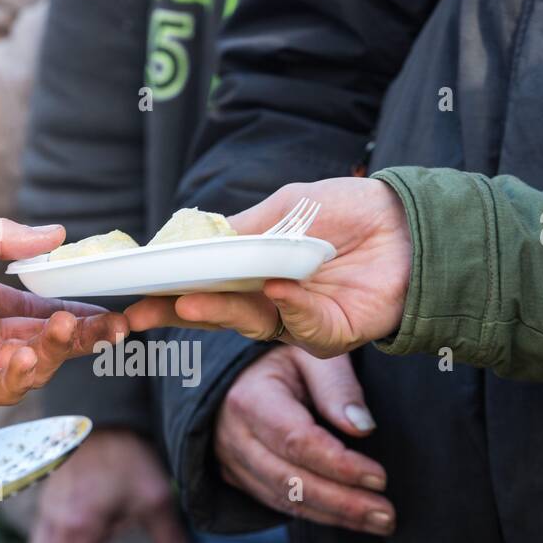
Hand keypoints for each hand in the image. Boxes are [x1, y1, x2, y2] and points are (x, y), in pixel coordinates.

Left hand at [0, 215, 128, 409]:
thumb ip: (0, 236)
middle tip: (114, 329)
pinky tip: (30, 355)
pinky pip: (8, 386)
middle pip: (49, 338)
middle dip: (84, 334)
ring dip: (59, 349)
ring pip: (37, 362)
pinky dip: (25, 373)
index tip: (108, 308)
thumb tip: (56, 234)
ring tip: (70, 330)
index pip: (43, 306)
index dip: (77, 309)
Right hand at [126, 178, 410, 357]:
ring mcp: (295, 320)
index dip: (166, 288)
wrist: (412, 224)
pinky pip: (301, 326)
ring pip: (249, 322)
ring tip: (188, 303)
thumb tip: (189, 244)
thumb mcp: (287, 208)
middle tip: (141, 311)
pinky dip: (290, 306)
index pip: (201, 282)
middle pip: (214, 310)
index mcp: (251, 269)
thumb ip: (242, 230)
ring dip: (218, 313)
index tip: (131, 291)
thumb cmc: (350, 211)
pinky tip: (278, 287)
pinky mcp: (329, 335)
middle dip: (175, 311)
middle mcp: (267, 298)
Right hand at [215, 347, 393, 534]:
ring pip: (285, 500)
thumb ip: (337, 387)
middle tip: (386, 515)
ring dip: (335, 515)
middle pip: (290, 480)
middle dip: (342, 502)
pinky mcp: (238, 478)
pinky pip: (279, 504)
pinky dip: (318, 514)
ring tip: (379, 521)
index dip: (340, 464)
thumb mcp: (313, 356)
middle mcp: (234, 436)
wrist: (242, 371)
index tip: (379, 478)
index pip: (297, 442)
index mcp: (250, 399)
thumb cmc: (285, 358)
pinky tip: (351, 517)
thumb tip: (363, 427)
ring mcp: (232, 461)